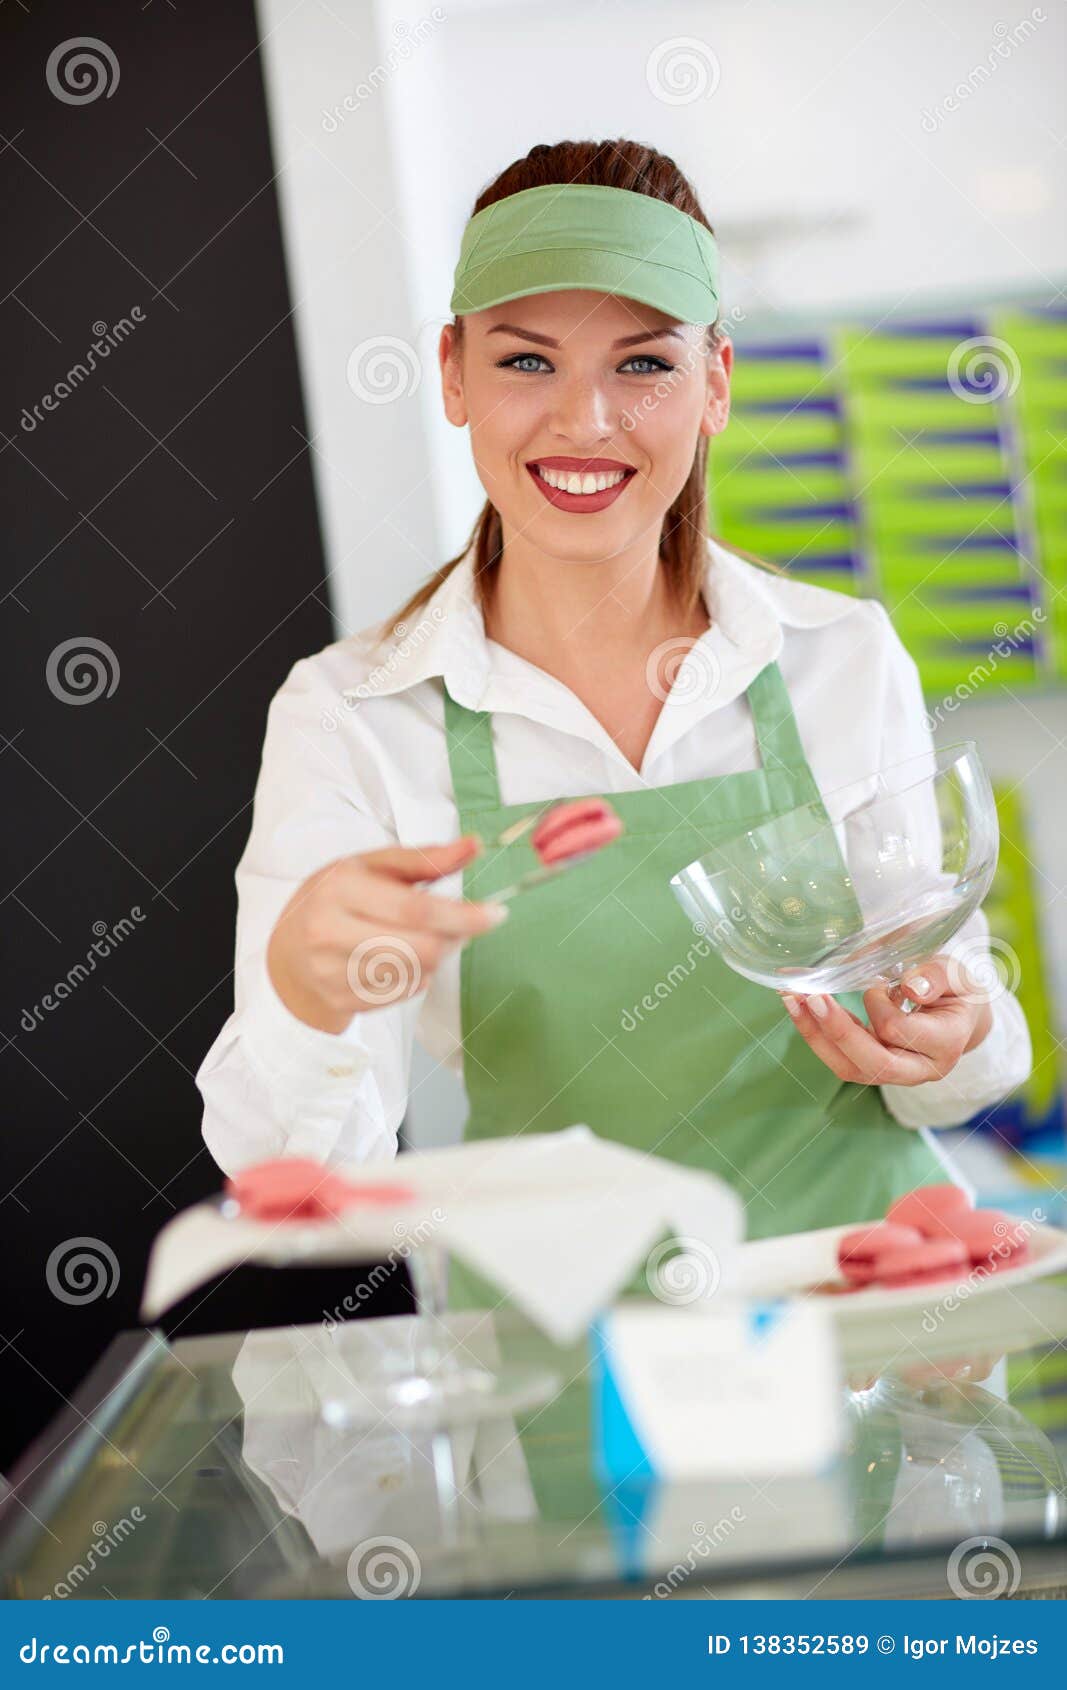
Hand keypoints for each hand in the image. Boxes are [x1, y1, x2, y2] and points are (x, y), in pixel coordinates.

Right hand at [267, 835, 506, 1032]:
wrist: (287, 953)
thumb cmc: (336, 899)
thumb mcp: (372, 866)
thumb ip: (425, 859)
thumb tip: (474, 846)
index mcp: (340, 886)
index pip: (415, 908)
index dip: (462, 914)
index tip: (497, 914)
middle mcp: (331, 931)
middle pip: (422, 948)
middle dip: (454, 937)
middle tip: (460, 924)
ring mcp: (333, 971)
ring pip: (418, 972)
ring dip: (436, 955)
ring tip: (421, 936)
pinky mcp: (341, 1000)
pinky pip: (405, 992)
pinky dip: (417, 975)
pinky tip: (398, 959)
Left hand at [779, 954, 993, 1089]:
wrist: (958, 1014)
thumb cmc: (957, 989)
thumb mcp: (957, 973)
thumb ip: (938, 976)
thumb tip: (911, 987)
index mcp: (946, 1044)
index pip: (900, 1032)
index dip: (881, 1007)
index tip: (879, 983)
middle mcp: (921, 1069)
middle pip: (872, 1064)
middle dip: (837, 1031)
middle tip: (811, 997)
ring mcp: (895, 1074)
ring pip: (849, 1067)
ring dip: (816, 1034)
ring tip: (791, 999)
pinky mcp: (873, 1068)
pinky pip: (840, 1059)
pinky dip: (816, 1033)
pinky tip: (798, 1005)